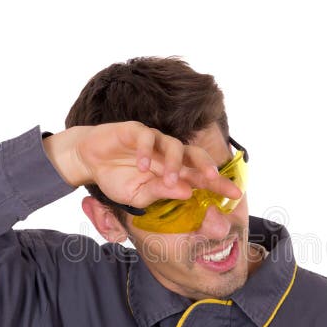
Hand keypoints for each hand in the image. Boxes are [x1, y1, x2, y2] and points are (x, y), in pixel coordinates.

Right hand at [46, 121, 242, 208]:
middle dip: (206, 166)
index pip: (200, 177)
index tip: (236, 195)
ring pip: (173, 145)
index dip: (219, 184)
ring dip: (173, 164)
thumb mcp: (138, 195)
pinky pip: (146, 137)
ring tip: (168, 180)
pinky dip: (146, 151)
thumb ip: (161, 193)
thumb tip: (187, 193)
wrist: (89, 161)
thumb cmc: (117, 179)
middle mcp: (168, 154)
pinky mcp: (136, 131)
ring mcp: (154, 141)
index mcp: (173, 172)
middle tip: (212, 178)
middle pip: (195, 155)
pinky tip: (142, 165)